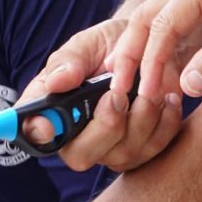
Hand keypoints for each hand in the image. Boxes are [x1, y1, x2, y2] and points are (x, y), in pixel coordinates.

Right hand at [22, 16, 182, 172]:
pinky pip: (153, 149)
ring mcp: (110, 149)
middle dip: (104, 127)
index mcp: (53, 110)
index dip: (37, 134)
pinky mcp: (142, 151)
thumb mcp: (87, 44)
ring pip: (122, 154)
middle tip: (117, 94)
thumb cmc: (109, 47)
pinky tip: (167, 99)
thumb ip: (70, 61)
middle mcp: (78, 137)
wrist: (151, 47)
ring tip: (150, 88)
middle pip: (80, 156)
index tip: (49, 127)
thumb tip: (56, 82)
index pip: (33, 131)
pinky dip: (164, 123)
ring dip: (141, 118)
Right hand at [106, 0, 201, 103]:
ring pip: (157, 21)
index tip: (143, 93)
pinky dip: (166, 48)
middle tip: (119, 88)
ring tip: (142, 87)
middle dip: (130, 54)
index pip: (159, 27)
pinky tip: (167, 72)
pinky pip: (175, 23)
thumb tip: (185, 86)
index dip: (148, 63)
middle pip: (145, 19)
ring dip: (146, 52)